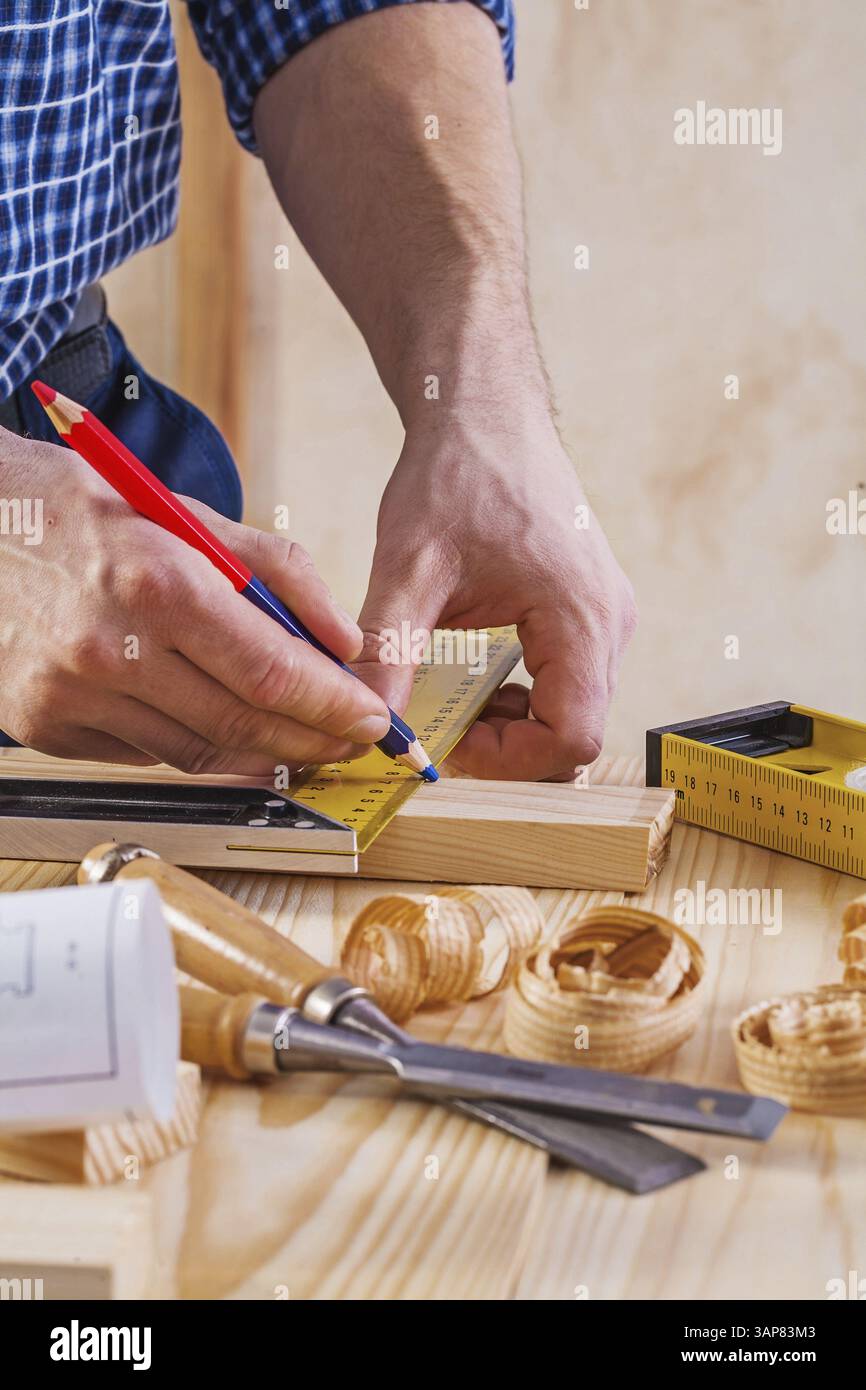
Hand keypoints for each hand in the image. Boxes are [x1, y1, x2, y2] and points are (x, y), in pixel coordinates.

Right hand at [0, 428, 389, 773]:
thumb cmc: (83, 512)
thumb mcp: (186, 514)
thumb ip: (278, 571)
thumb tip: (342, 640)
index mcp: (157, 584)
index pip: (271, 673)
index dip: (333, 707)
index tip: (371, 720)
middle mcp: (111, 651)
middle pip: (243, 727)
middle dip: (313, 741)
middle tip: (350, 742)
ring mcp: (72, 697)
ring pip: (198, 754)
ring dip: (261, 754)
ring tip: (299, 739)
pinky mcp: (45, 727)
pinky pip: (145, 754)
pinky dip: (193, 743)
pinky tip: (214, 722)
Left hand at [356, 412, 636, 779]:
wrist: (485, 410)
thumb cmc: (457, 473)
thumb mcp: (410, 567)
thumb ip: (389, 652)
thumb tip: (365, 724)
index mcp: (582, 617)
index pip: (573, 738)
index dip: (509, 761)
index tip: (449, 742)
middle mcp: (610, 624)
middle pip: (576, 733)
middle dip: (507, 748)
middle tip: (442, 729)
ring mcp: (605, 618)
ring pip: (573, 713)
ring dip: (514, 726)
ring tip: (451, 703)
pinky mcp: (588, 611)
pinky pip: (568, 683)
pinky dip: (522, 700)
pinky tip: (473, 680)